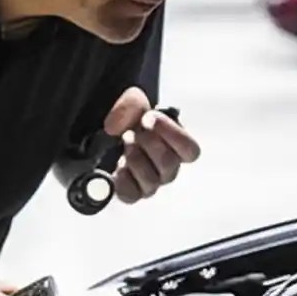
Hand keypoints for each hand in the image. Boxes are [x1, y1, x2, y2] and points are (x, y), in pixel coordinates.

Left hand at [103, 87, 200, 203]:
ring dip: (134, 158)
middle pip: (169, 164)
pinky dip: (122, 178)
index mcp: (178, 146)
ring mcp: (151, 183)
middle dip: (148, 143)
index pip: (190, 151)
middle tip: (133, 130)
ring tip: (124, 143)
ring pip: (151, 180)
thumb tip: (116, 126)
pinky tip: (117, 164)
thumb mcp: (132, 101)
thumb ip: (131, 104)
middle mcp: (168, 168)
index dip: (172, 134)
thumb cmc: (130, 118)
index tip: (150, 118)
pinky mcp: (131, 193)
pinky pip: (131, 194)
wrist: (105, 134)